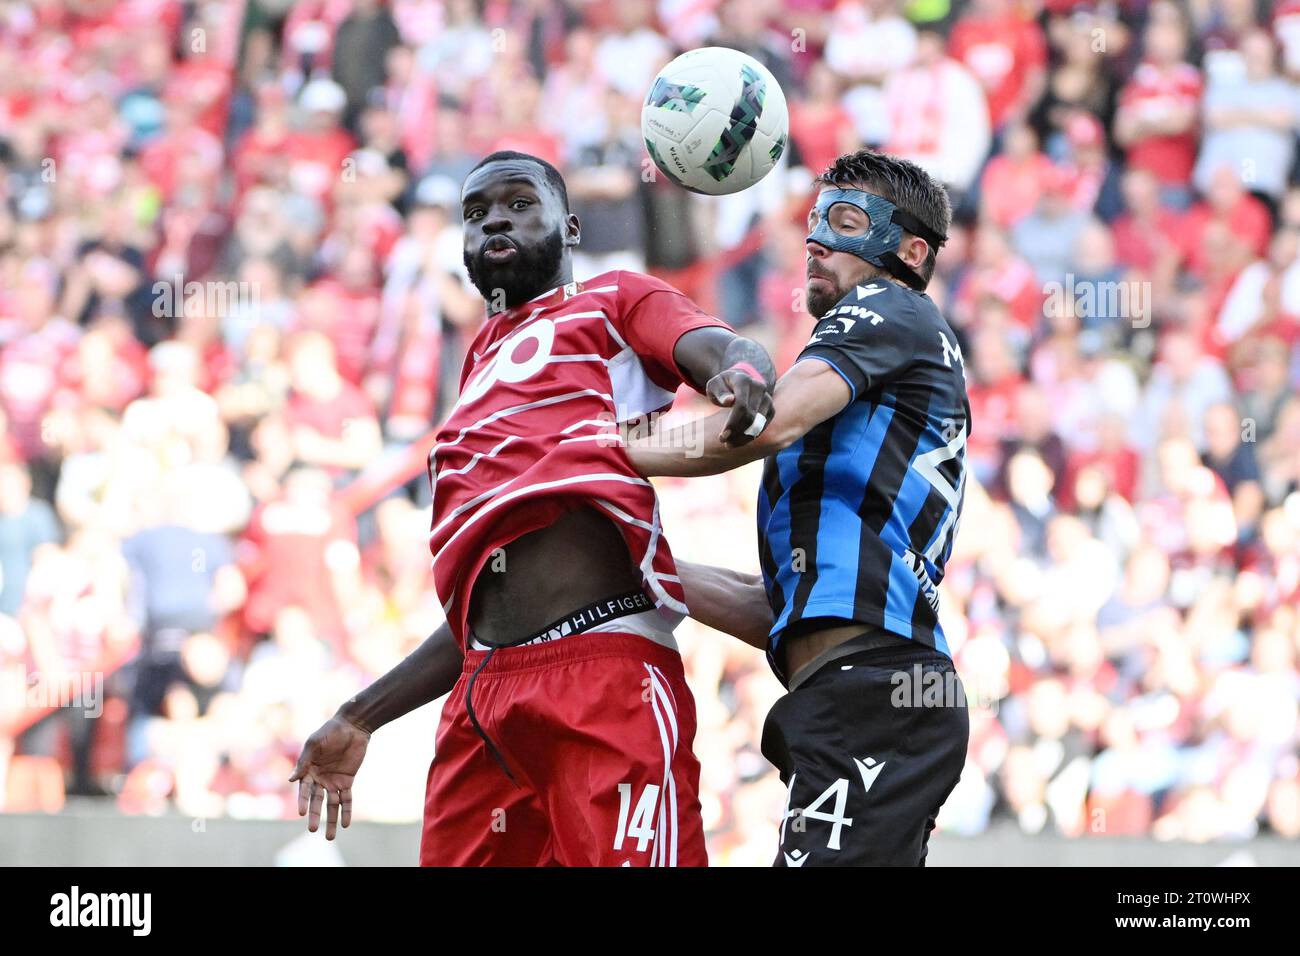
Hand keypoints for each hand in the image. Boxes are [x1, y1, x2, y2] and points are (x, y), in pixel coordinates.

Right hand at [289, 713, 370, 839]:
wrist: (352, 726)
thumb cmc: (330, 731)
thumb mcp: (314, 743)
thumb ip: (304, 761)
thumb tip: (291, 780)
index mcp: (308, 770)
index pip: (304, 790)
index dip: (304, 802)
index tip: (303, 813)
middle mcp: (319, 779)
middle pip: (317, 801)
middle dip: (315, 816)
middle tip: (313, 830)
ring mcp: (333, 781)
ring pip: (331, 804)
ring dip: (331, 820)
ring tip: (330, 836)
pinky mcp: (347, 781)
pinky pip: (346, 799)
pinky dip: (346, 811)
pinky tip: (346, 824)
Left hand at [707, 365, 775, 447]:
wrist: (738, 381)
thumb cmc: (722, 385)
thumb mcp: (714, 386)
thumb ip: (719, 392)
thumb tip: (729, 400)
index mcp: (743, 380)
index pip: (741, 405)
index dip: (732, 423)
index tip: (722, 437)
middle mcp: (759, 387)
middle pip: (751, 416)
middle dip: (737, 432)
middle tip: (724, 442)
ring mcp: (767, 398)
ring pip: (759, 423)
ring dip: (745, 437)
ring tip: (729, 444)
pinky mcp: (771, 408)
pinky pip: (763, 425)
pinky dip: (752, 435)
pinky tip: (739, 440)